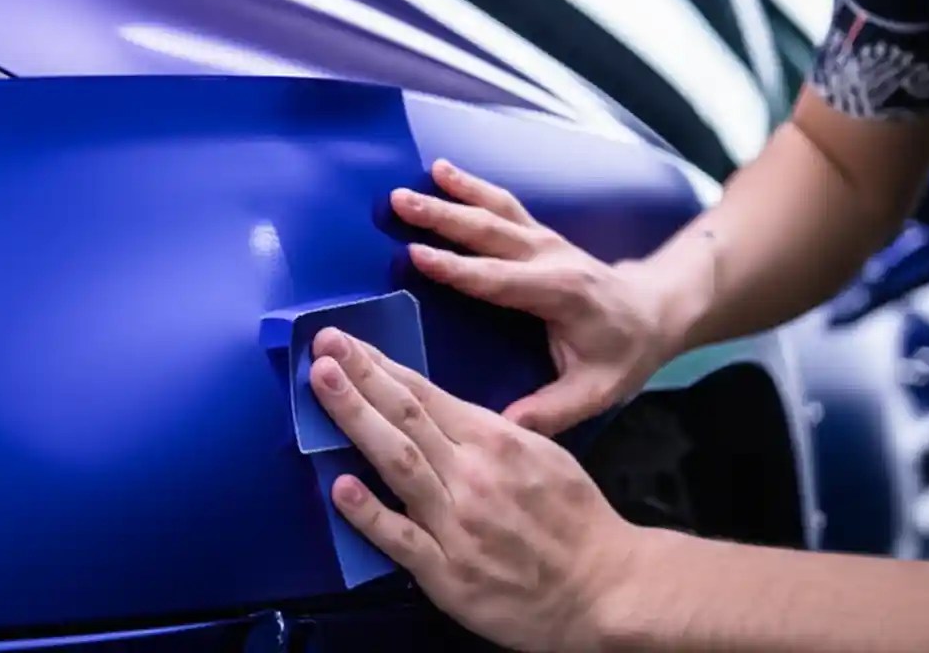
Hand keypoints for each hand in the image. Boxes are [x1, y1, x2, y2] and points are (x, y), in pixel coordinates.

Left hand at [309, 328, 645, 651]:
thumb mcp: (543, 454)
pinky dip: (369, 513)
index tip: (345, 340)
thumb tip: (437, 408)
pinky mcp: (449, 574)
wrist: (605, 587)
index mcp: (496, 441)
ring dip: (356, 420)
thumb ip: (490, 432)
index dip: (380, 365)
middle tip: (323, 345)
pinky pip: (401, 539)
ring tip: (323, 385)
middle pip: (406, 417)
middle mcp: (473, 475)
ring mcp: (457, 524)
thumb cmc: (574, 518)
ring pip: (398, 463)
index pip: (425, 394)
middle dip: (360, 377)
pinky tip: (340, 487)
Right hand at [391, 160, 678, 434]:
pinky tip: (443, 171)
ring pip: (494, 211)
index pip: (498, 279)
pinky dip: (472, 186)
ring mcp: (546, 241)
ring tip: (412, 183)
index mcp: (558, 293)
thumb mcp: (597, 390)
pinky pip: (503, 205)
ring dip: (452, 194)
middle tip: (399, 202)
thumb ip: (550, 410)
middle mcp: (550, 258)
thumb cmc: (624, 352)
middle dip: (442, 217)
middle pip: (490, 232)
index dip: (457, 268)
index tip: (415, 255)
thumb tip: (503, 426)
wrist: (658, 310)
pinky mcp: (541, 235)